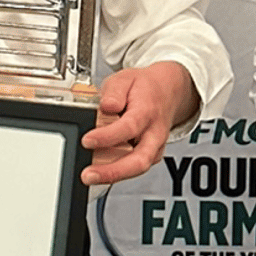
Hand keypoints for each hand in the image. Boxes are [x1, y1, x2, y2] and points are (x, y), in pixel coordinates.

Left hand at [80, 61, 197, 186]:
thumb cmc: (144, 87)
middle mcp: (154, 133)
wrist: (168, 91)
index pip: (129, 127)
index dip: (107, 137)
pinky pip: (136, 167)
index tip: (87, 141)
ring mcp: (155, 146)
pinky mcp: (152, 155)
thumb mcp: (125, 79)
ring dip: (114, 175)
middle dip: (113, 171)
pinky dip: (119, 172)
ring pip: (139, 168)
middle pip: (139, 159)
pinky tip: (102, 171)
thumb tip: (106, 106)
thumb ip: (113, 92)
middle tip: (88, 174)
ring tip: (91, 176)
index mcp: (146, 111)